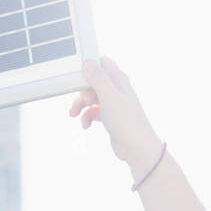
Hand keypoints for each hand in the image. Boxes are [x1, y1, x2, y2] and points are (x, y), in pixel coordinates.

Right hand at [69, 56, 162, 175]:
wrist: (136, 148)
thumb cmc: (127, 122)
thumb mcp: (109, 97)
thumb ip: (98, 78)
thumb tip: (87, 62)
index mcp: (118, 80)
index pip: (101, 63)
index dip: (88, 67)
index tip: (76, 76)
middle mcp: (116, 89)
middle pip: (93, 81)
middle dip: (81, 91)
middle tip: (79, 101)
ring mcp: (113, 103)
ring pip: (91, 97)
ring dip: (81, 104)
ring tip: (74, 114)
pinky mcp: (110, 116)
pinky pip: (93, 112)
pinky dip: (87, 117)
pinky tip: (86, 125)